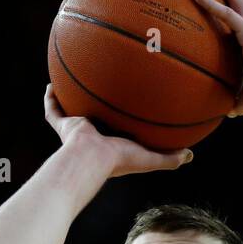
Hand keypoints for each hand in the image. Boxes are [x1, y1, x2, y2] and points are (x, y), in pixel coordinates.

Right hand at [44, 84, 192, 176]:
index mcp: (112, 145)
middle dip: (97, 109)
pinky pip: (53, 111)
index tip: (128, 112)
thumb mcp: (150, 158)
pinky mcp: (64, 126)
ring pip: (72, 113)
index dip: (121, 124)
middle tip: (103, 92)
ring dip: (72, 100)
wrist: (91, 160)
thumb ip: (170, 158)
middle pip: (95, 119)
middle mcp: (93, 137)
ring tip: (72, 83)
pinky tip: (51, 83)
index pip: (118, 133)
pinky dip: (51, 98)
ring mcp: (76, 131)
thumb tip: (191, 155)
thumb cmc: (120, 160)